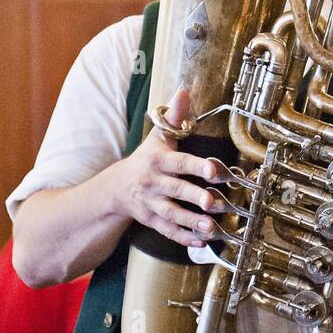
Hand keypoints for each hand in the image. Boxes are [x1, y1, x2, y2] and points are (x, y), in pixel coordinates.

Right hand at [111, 88, 224, 246]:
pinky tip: (201, 242)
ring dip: (192, 222)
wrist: (117, 187)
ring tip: (212, 228)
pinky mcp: (151, 221)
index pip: (180, 162)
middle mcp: (154, 183)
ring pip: (172, 214)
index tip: (214, 171)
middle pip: (176, 190)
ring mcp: (151, 204)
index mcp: (159, 160)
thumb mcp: (158, 137)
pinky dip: (183, 238)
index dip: (196, 166)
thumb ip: (174, 116)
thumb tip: (184, 91)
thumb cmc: (146, 158)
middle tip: (215, 204)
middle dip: (196, 198)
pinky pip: (167, 231)